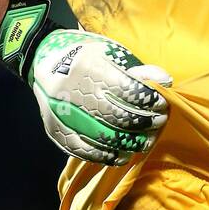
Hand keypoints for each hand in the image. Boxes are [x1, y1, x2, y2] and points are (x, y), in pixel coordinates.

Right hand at [29, 27, 171, 164]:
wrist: (43, 59)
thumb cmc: (86, 56)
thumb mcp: (111, 53)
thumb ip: (137, 70)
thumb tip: (165, 82)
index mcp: (89, 68)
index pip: (127, 90)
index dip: (149, 100)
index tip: (162, 104)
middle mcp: (73, 92)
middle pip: (117, 116)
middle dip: (144, 123)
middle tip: (159, 123)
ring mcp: (62, 114)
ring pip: (103, 137)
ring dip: (130, 143)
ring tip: (146, 141)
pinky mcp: (56, 130)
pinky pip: (84, 151)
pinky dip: (107, 156)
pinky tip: (122, 154)